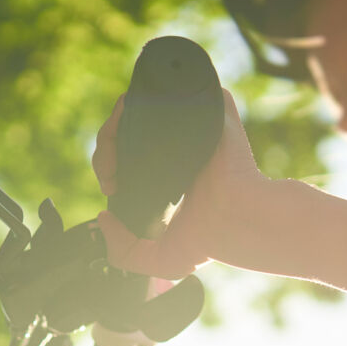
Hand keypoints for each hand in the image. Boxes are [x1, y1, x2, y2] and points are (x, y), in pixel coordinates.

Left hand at [92, 88, 266, 278]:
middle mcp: (175, 149)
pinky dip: (149, 88)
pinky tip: (130, 111)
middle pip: (125, 131)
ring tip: (116, 146)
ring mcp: (191, 127)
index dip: (106, 166)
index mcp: (163, 175)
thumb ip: (126, 253)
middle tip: (110, 173)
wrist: (243, 219)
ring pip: (142, 105)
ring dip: (119, 117)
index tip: (111, 186)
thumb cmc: (211, 240)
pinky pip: (177, 84)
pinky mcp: (206, 110)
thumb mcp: (162, 260)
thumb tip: (103, 218)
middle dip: (106, 149)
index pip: (123, 158)